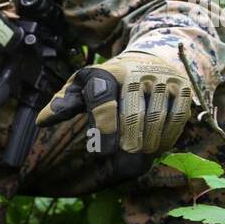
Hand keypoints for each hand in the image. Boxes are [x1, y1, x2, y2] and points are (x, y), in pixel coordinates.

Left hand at [35, 51, 192, 154]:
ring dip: (146, 146)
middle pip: (132, 116)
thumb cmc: (112, 80)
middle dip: (126, 144)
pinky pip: (176, 120)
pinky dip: (166, 139)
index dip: (102, 129)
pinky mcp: (183, 89)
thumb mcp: (86, 85)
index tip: (100, 153)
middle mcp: (137, 72)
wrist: (154, 58)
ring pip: (155, 121)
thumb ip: (65, 102)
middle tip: (122, 165)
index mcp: (107, 72)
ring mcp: (163, 80)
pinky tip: (156, 148)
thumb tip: (40, 121)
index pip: (103, 100)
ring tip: (137, 161)